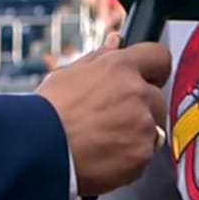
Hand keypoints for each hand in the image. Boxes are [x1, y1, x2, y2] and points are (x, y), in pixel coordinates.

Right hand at [36, 33, 171, 196]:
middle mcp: (137, 92)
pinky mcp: (142, 154)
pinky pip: (145, 154)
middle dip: (142, 107)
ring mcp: (143, 125)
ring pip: (153, 127)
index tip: (149, 77)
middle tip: (114, 119)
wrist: (40, 151)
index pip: (159, 56)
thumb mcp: (69, 74)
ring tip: (105, 140)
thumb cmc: (47, 113)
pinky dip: (130, 157)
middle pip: (157, 97)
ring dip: (137, 133)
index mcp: (120, 67)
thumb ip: (100, 57)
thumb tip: (116, 41)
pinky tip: (107, 157)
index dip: (154, 69)